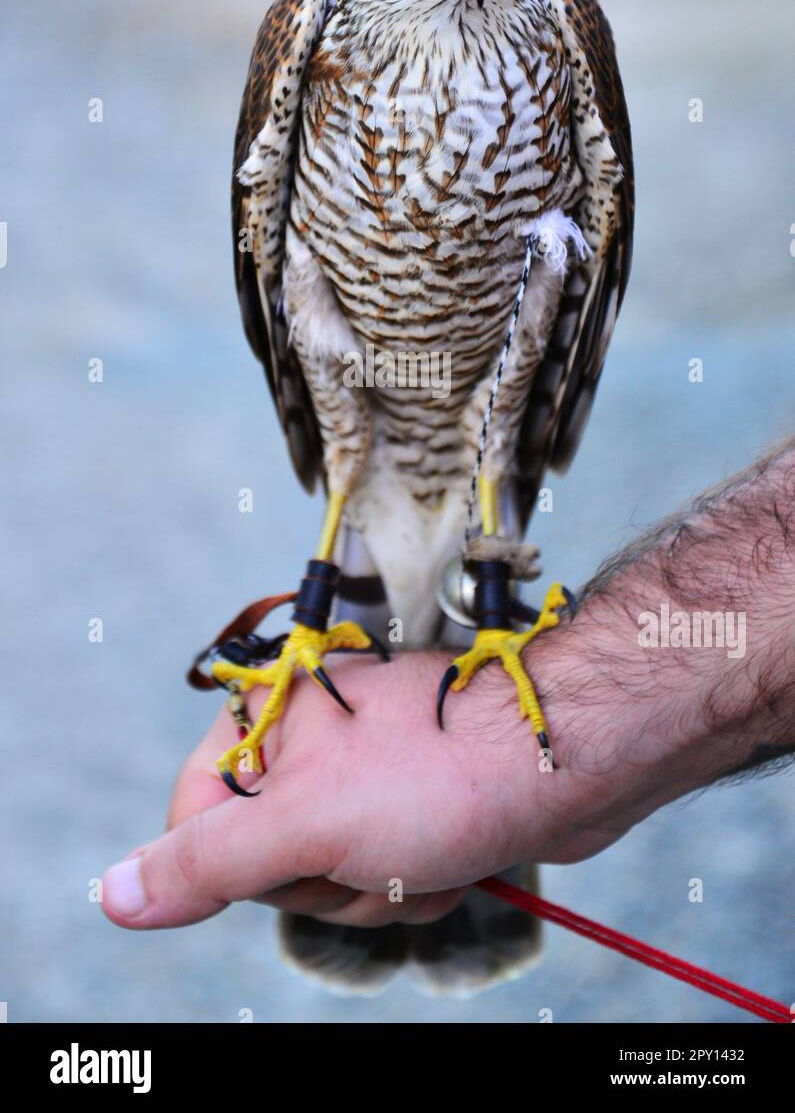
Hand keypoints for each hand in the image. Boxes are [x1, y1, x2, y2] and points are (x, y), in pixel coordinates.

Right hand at [101, 639, 627, 931]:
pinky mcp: (413, 808)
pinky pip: (382, 879)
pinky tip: (453, 853)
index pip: (193, 821)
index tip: (296, 847)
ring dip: (379, 887)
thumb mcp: (305, 823)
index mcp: (267, 720)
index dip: (238, 861)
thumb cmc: (441, 772)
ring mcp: (366, 777)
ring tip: (424, 844)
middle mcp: (310, 743)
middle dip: (325, 877)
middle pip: (264, 861)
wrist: (569, 757)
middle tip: (373, 843)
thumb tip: (113, 895)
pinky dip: (417, 885)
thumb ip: (205, 862)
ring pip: (330, 880)